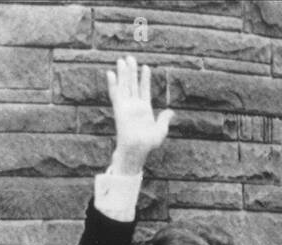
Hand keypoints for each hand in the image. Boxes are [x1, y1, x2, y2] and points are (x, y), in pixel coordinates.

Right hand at [105, 56, 172, 174]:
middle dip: (132, 71)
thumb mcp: (161, 131)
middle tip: (130, 57)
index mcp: (144, 109)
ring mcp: (126, 106)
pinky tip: (110, 73)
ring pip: (124, 85)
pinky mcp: (119, 108)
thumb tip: (171, 112)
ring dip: (123, 73)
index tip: (146, 67)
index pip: (144, 89)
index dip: (145, 78)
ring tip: (122, 60)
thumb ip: (164, 120)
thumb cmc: (148, 144)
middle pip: (132, 84)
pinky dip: (113, 83)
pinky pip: (115, 93)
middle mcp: (134, 105)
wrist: (137, 149)